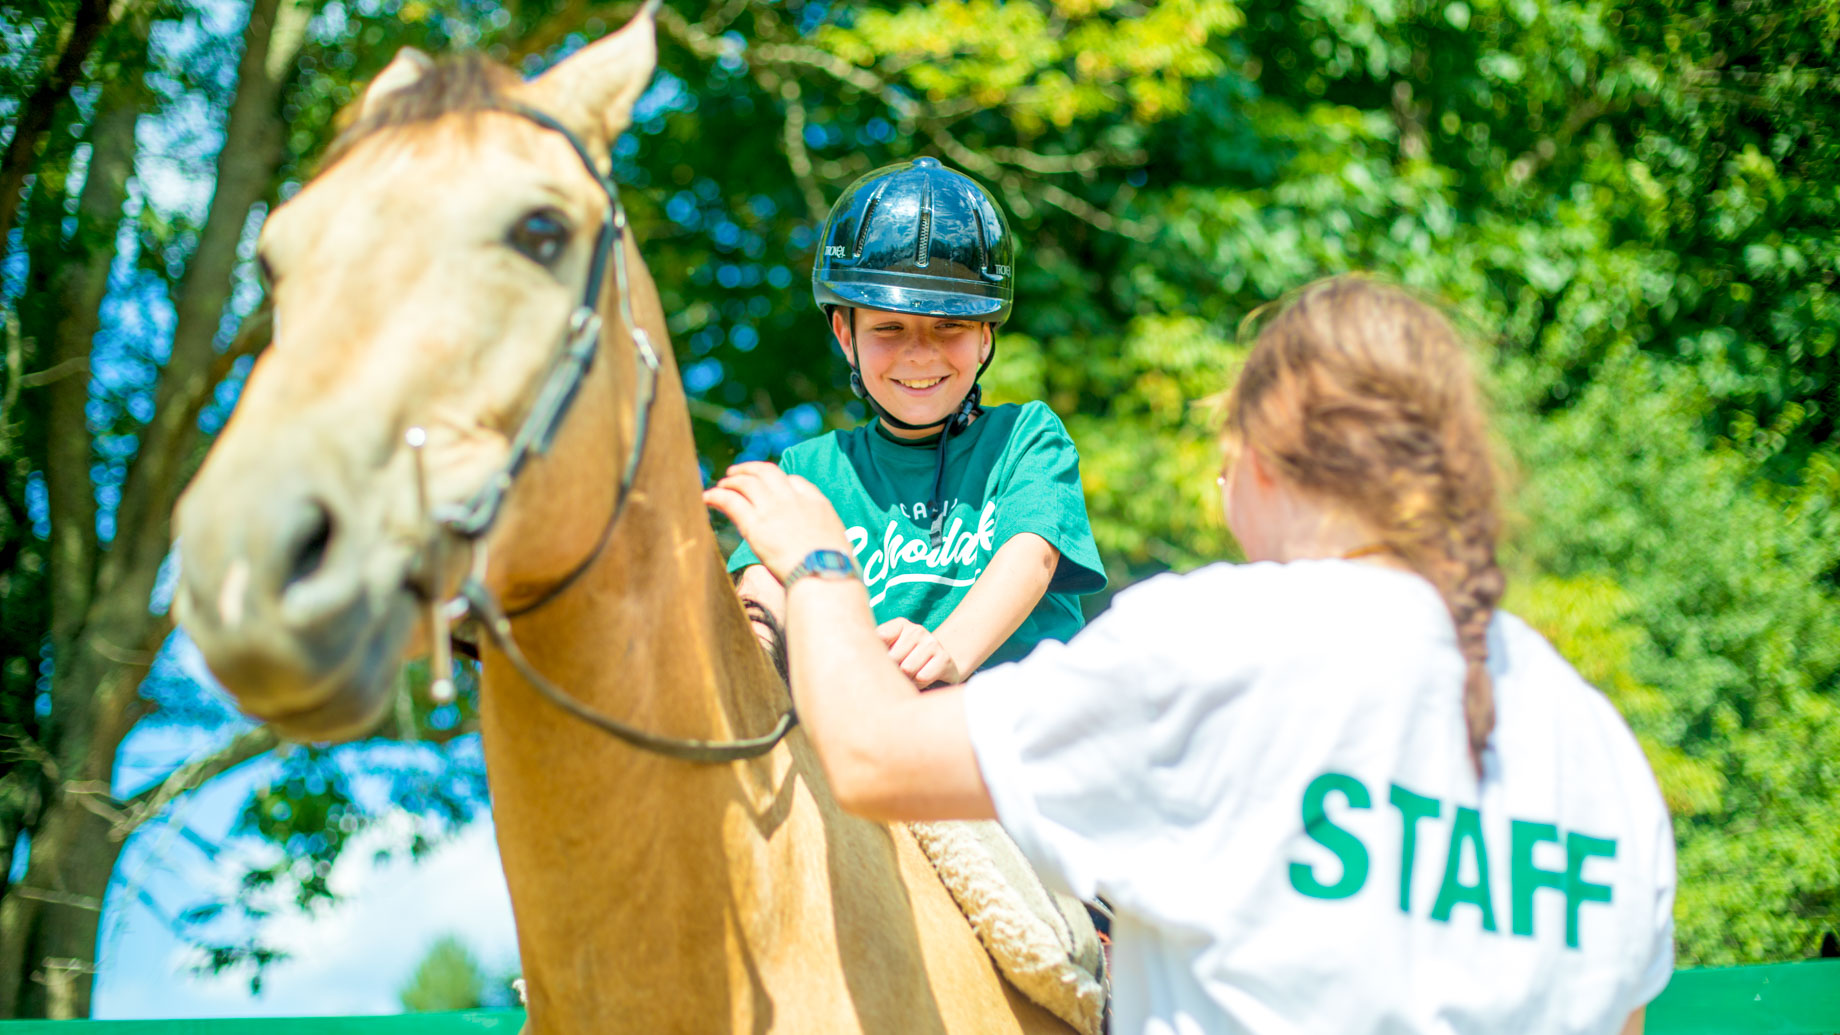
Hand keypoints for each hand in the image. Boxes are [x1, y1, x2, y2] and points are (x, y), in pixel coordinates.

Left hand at [703, 463, 851, 583]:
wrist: (823, 574)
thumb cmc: (832, 568)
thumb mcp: (837, 542)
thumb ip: (822, 534)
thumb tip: (814, 547)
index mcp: (816, 502)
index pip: (794, 480)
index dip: (779, 481)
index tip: (769, 487)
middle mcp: (793, 499)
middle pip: (768, 472)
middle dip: (750, 469)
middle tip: (736, 473)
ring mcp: (773, 509)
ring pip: (746, 483)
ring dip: (731, 481)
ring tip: (721, 484)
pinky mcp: (755, 524)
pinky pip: (731, 501)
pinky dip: (717, 496)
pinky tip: (707, 497)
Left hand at [877, 617, 963, 688]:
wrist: (939, 665)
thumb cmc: (907, 661)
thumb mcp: (889, 650)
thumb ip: (875, 648)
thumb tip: (864, 659)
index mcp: (901, 625)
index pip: (880, 637)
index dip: (879, 655)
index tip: (883, 660)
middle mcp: (917, 630)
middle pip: (893, 658)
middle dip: (893, 670)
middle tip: (899, 672)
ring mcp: (932, 643)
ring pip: (907, 669)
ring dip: (907, 679)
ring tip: (911, 676)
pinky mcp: (944, 659)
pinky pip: (922, 677)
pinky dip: (920, 684)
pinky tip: (923, 679)